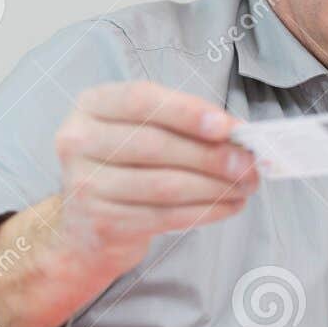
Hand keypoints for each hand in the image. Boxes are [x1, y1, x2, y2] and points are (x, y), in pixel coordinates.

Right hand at [48, 81, 260, 282]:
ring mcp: (85, 185)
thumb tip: (237, 133)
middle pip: (155, 145)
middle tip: (249, 163)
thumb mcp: (141, 131)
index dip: (187, 112)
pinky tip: (228, 205)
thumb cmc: (125, 166)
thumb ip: (182, 124)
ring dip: (215, 186)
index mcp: (91, 106)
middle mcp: (78, 141)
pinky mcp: (102, 223)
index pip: (141, 100)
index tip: (226, 126)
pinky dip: (205, 211)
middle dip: (211, 155)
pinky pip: (165, 216)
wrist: (84, 226)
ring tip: (246, 185)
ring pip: (165, 185)